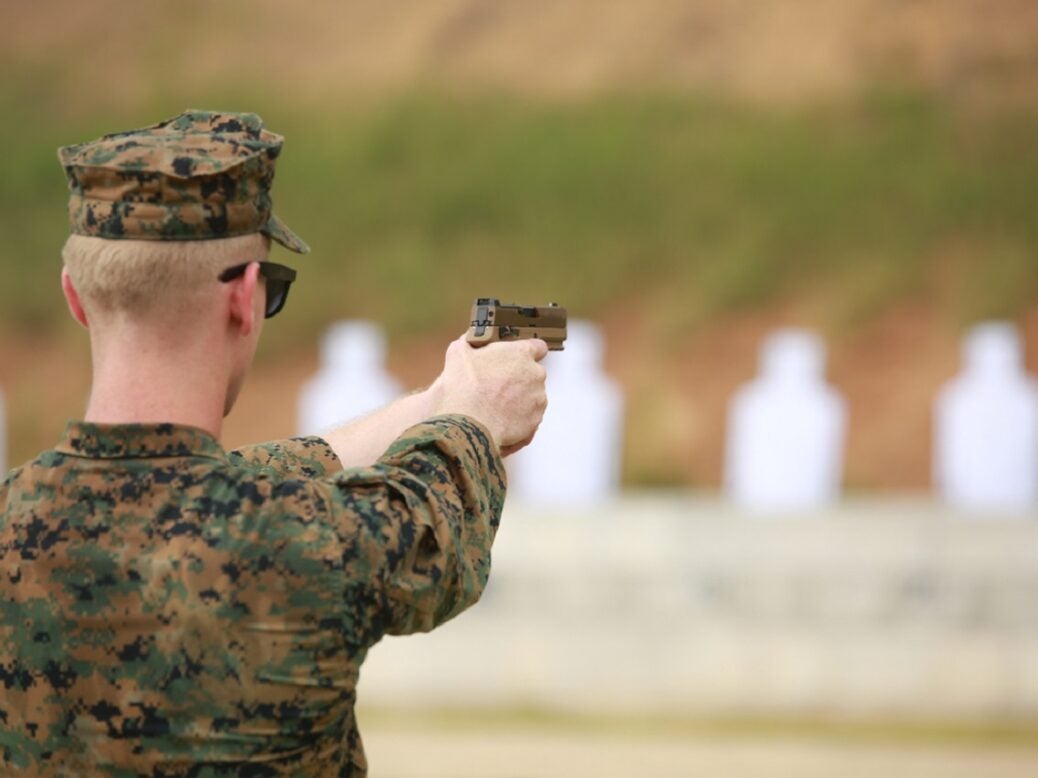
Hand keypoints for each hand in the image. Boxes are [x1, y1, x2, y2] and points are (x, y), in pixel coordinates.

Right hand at [429, 335, 548, 454]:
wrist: (468, 427)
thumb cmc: (465, 391)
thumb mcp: (457, 355)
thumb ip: (468, 343)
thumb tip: (468, 341)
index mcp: (520, 354)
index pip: (537, 347)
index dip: (525, 352)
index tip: (516, 358)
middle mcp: (535, 375)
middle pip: (531, 374)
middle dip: (517, 378)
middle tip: (494, 385)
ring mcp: (537, 400)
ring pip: (531, 397)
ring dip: (518, 400)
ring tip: (494, 406)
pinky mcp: (535, 421)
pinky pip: (528, 418)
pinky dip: (517, 419)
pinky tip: (498, 420)